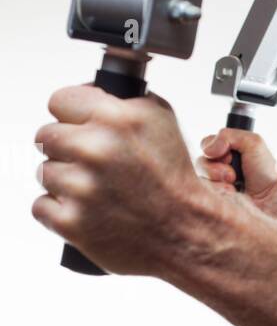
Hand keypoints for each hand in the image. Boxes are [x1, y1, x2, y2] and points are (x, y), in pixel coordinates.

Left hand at [33, 83, 210, 276]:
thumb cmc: (173, 182)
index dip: (70, 115)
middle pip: (46, 137)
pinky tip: (86, 210)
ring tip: (96, 190)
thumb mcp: (161, 122)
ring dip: (64, 181)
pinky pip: (41, 206)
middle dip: (66, 150)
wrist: (186, 232)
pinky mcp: (71, 222)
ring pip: (44, 172)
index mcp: (116, 120)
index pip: (59, 101)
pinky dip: (59, 210)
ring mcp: (80, 188)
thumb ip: (120, 102)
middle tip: (93, 165)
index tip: (79, 127)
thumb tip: (87, 93)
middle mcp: (96, 150)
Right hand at [197, 128, 276, 221]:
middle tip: (233, 174)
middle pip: (200, 162)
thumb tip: (208, 149)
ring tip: (234, 184)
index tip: (229, 155)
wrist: (272, 198)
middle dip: (215, 167)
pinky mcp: (215, 200)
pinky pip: (205, 193)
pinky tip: (232, 194)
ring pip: (200, 178)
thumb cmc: (266, 172)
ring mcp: (216, 184)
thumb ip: (228, 135)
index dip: (214, 149)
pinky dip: (218, 191)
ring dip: (217, 180)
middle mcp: (220, 167)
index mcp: (227, 152)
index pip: (206, 145)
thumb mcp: (253, 142)